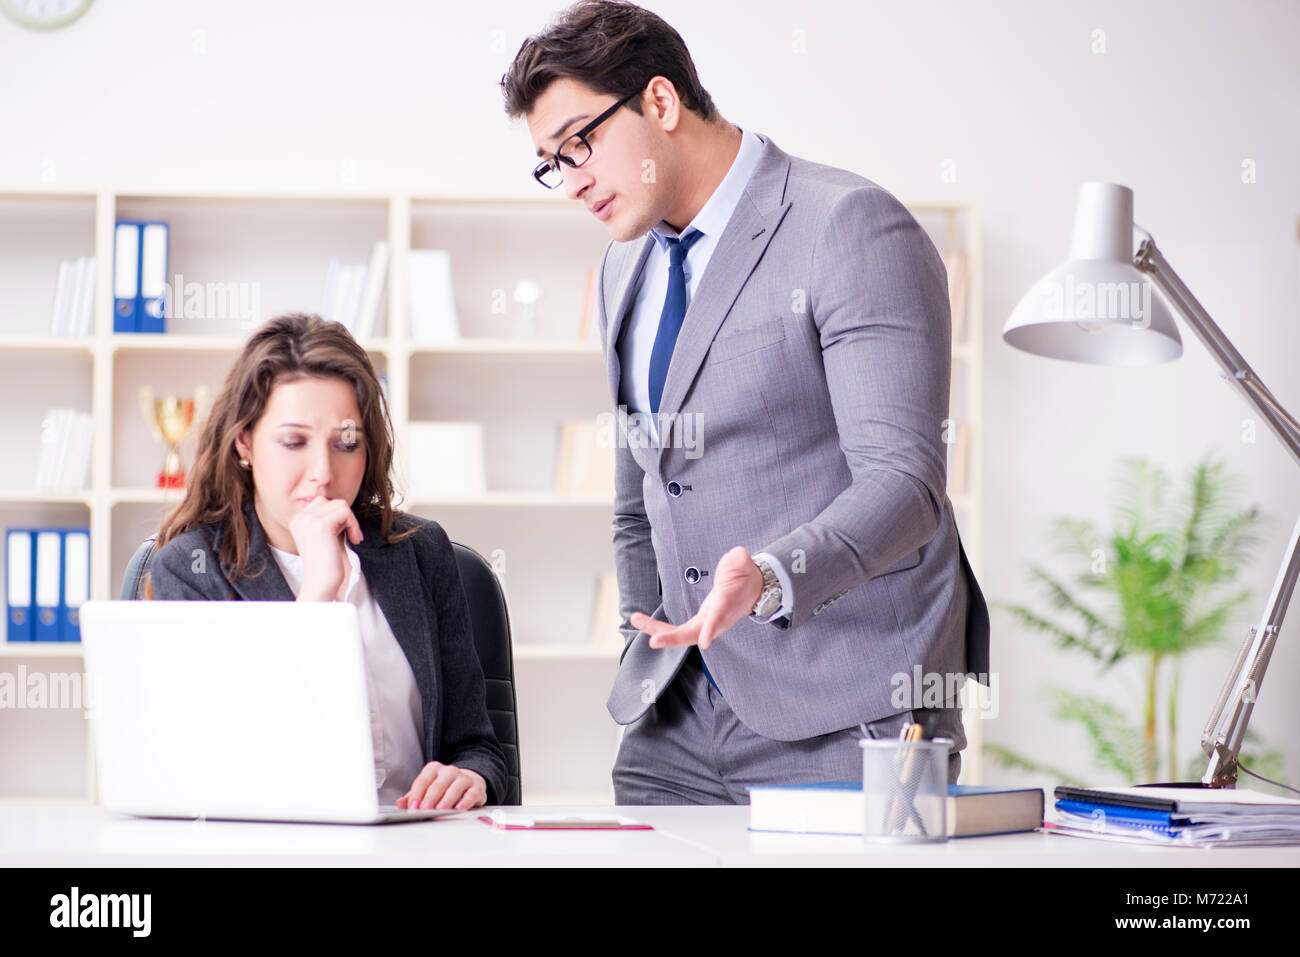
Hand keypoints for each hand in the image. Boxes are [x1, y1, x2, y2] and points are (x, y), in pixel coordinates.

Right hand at [289, 494, 362, 601]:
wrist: (322, 583)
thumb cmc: (327, 562)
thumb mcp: (325, 535)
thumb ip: (329, 519)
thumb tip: (340, 503)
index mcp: (297, 520)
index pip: (323, 502)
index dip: (338, 515)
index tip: (344, 532)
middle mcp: (300, 518)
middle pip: (332, 501)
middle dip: (346, 517)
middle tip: (351, 535)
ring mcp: (308, 520)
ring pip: (340, 504)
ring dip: (351, 520)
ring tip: (352, 537)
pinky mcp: (321, 525)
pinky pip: (345, 512)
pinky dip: (354, 524)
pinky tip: (354, 539)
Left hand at [396, 762, 487, 810]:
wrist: (468, 781)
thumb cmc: (444, 787)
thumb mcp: (427, 789)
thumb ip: (413, 796)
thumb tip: (399, 803)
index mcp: (434, 769)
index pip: (423, 781)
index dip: (417, 794)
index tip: (413, 806)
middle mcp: (449, 771)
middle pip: (438, 784)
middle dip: (430, 798)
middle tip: (424, 809)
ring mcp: (463, 778)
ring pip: (455, 788)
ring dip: (446, 800)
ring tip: (440, 810)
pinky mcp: (476, 787)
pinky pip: (471, 794)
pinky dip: (465, 801)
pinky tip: (458, 808)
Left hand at [632, 545, 763, 649]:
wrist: (750, 591)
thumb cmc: (744, 576)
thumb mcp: (744, 563)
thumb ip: (740, 560)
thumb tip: (739, 557)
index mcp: (726, 604)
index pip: (719, 617)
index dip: (711, 628)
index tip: (704, 642)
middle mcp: (715, 620)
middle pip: (694, 634)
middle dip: (673, 639)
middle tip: (653, 640)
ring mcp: (705, 624)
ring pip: (681, 635)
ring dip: (658, 631)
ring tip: (635, 619)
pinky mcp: (697, 624)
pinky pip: (676, 630)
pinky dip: (658, 628)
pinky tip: (640, 621)